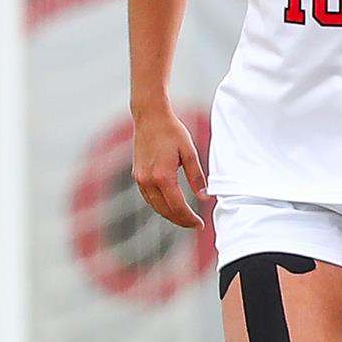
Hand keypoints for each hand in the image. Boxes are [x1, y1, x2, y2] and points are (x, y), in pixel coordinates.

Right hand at [131, 105, 208, 228]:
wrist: (149, 117)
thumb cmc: (171, 131)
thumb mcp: (189, 152)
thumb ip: (197, 177)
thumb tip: (204, 197)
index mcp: (163, 176)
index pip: (178, 207)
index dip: (189, 219)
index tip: (200, 224)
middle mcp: (148, 181)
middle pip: (165, 211)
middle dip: (181, 221)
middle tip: (194, 224)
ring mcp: (140, 179)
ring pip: (155, 207)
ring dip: (170, 215)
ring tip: (184, 217)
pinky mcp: (136, 175)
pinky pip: (148, 198)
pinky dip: (159, 205)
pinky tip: (170, 205)